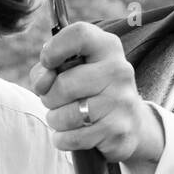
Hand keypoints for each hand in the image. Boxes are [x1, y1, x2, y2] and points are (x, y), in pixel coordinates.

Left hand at [29, 22, 163, 167]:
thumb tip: (42, 82)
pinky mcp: (118, 131)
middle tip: (58, 100)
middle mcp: (119, 71)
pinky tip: (74, 133)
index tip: (48, 63)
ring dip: (56, 119)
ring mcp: (121, 102)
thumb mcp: (68, 69)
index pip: (79, 34)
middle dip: (49, 97)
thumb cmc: (88, 90)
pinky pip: (71, 138)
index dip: (54, 49)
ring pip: (65, 115)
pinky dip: (63, 139)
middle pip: (63, 84)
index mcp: (107, 47)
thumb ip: (45, 69)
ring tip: (68, 116)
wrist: (130, 123)